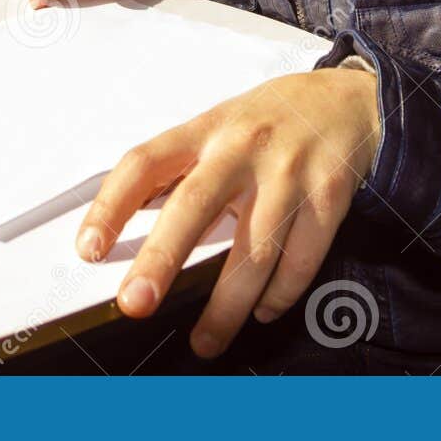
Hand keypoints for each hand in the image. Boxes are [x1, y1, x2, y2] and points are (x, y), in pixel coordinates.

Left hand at [75, 67, 381, 358]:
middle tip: (136, 302)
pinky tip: (262, 311)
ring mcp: (288, 173)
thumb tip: (126, 218)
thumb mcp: (220, 126)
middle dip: (162, 258)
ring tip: (206, 340)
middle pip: (194, 205)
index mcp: (206, 129)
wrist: (351, 101)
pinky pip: (300, 258)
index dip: (111, 204)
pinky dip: (279, 295)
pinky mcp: (329, 196)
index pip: (145, 162)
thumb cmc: (273, 120)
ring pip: (254, 250)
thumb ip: (179, 167)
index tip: (88, 247)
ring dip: (226, 306)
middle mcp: (243, 147)